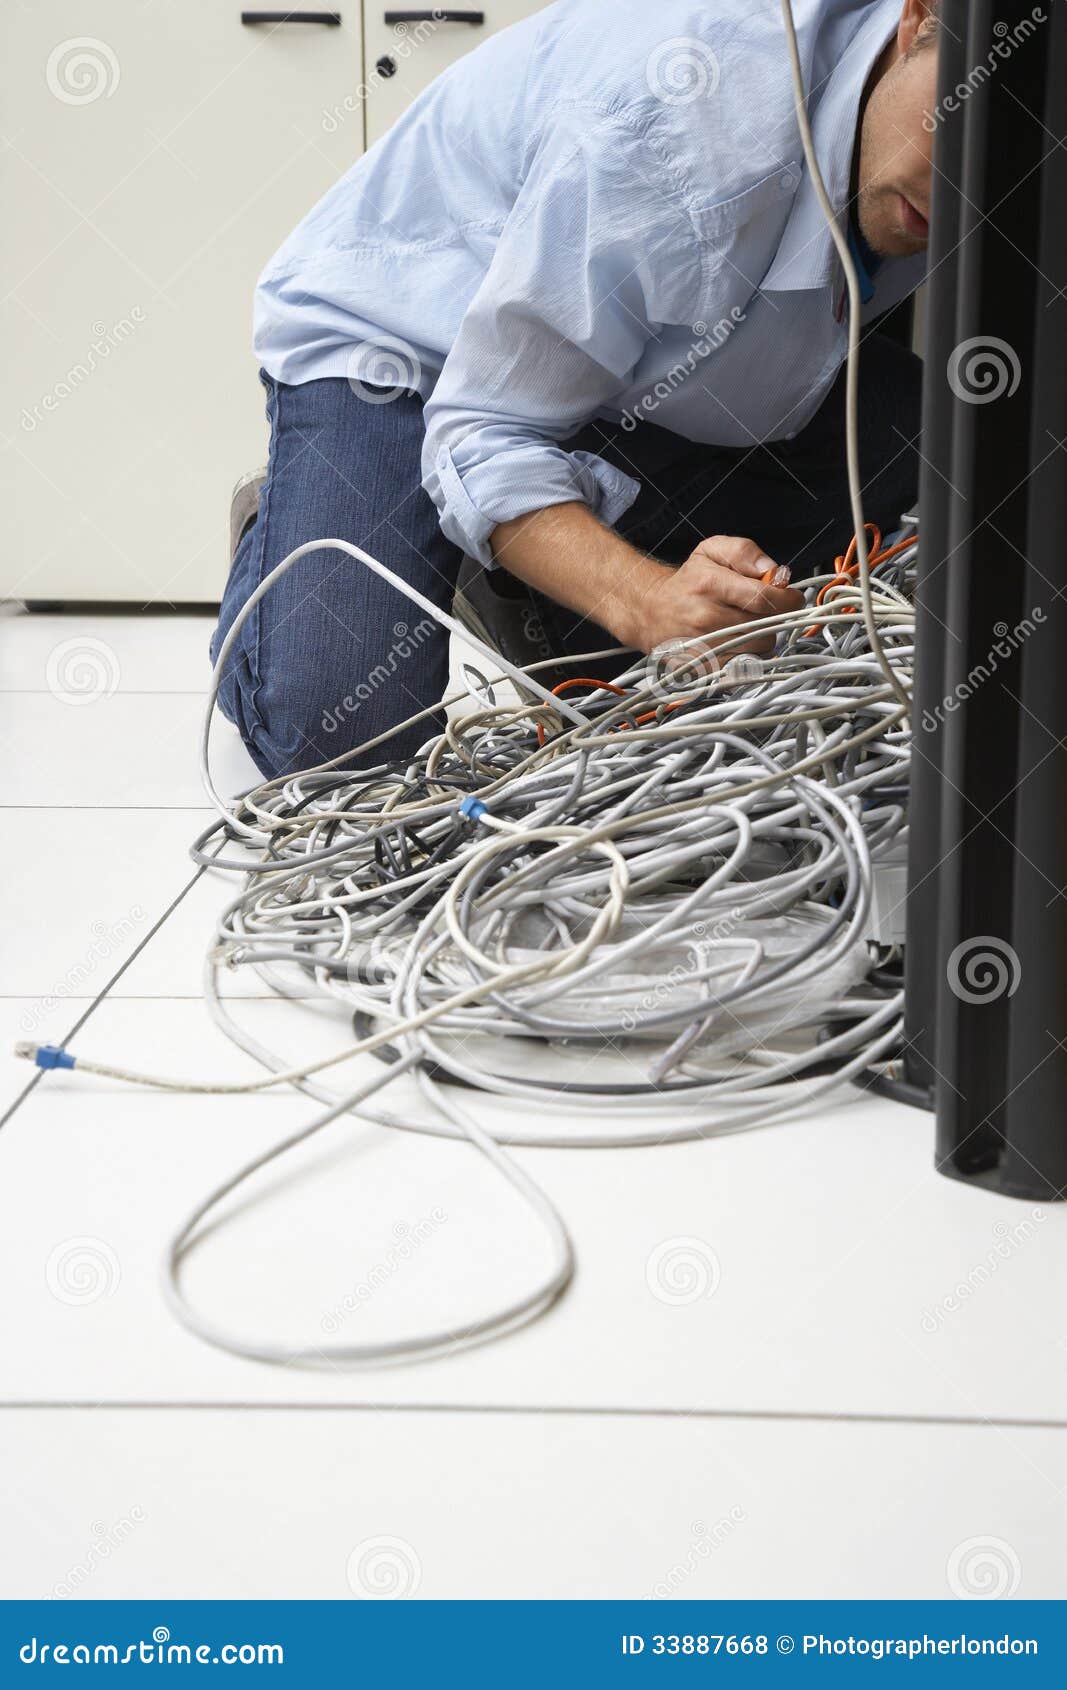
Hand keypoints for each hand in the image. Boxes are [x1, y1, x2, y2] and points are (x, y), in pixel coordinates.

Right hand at [619, 535, 804, 654]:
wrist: (652, 611)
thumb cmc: (688, 582)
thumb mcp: (711, 550)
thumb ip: (744, 552)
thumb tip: (774, 570)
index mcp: (710, 585)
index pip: (763, 598)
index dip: (787, 599)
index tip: (792, 597)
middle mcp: (705, 618)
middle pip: (765, 626)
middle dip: (775, 617)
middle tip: (766, 610)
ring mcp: (704, 646)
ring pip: (759, 648)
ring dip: (764, 637)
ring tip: (750, 625)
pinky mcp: (704, 667)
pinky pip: (745, 664)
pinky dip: (749, 653)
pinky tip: (739, 641)